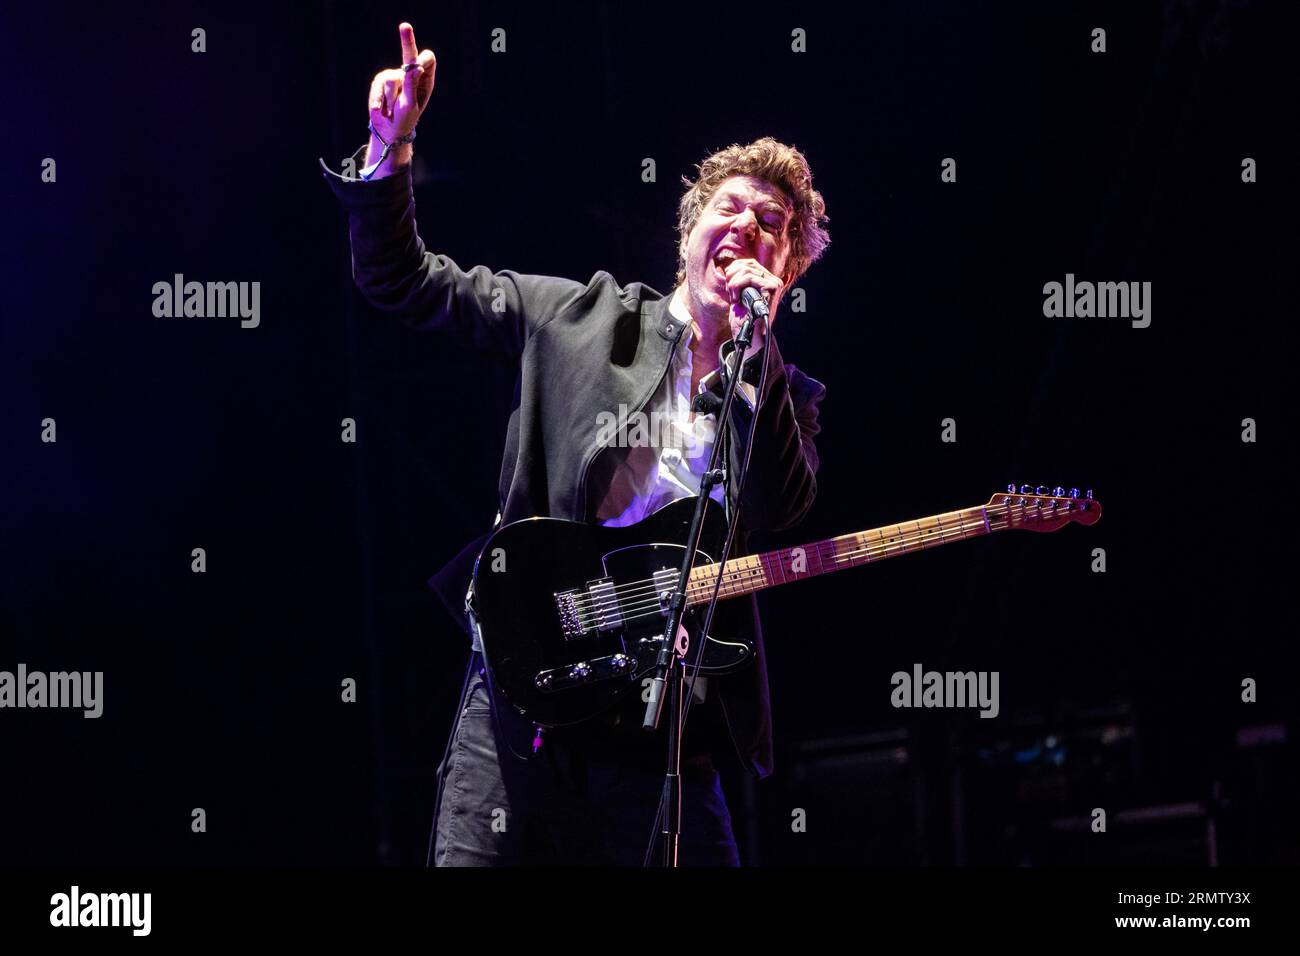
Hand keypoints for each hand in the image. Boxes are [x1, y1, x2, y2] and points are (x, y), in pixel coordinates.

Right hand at [365, 22, 436, 171]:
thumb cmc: (405, 119)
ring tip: (390, 109)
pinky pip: (377, 84)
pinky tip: (380, 109)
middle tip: (404, 26)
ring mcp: (395, 76)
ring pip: (390, 78)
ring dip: (389, 97)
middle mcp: (410, 75)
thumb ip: (411, 86)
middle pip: (409, 54)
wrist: (388, 129)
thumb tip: (415, 67)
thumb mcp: (410, 105)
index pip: (426, 61)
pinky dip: (378, 98)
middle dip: (406, 40)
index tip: (419, 61)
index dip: (422, 60)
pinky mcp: (380, 81)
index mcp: (424, 80)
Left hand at [721, 257, 782, 357]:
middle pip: (747, 265)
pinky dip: (737, 286)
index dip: (734, 270)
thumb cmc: (744, 319)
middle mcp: (773, 280)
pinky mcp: (771, 287)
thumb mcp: (740, 295)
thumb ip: (739, 280)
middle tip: (730, 293)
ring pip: (746, 270)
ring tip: (733, 297)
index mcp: (767, 280)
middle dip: (732, 277)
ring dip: (733, 283)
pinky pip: (748, 277)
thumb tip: (728, 268)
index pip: (749, 263)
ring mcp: (774, 283)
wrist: (750, 336)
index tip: (728, 286)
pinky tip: (736, 299)